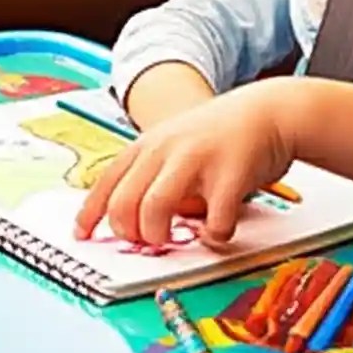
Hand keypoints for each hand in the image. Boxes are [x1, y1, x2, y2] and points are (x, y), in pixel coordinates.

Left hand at [74, 77, 300, 246]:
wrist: (270, 111)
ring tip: (174, 239)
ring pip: (153, 210)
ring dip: (158, 236)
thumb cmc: (220, 135)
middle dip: (128, 233)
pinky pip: (213, 222)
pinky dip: (213, 236)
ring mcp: (196, 160)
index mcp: (148, 145)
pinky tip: (218, 231)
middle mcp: (165, 150)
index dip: (90, 214)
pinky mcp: (229, 175)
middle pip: (123, 203)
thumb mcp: (175, 143)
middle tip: (146, 240)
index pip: (106, 182)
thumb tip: (130, 216)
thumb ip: (153, 173)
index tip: (82, 235)